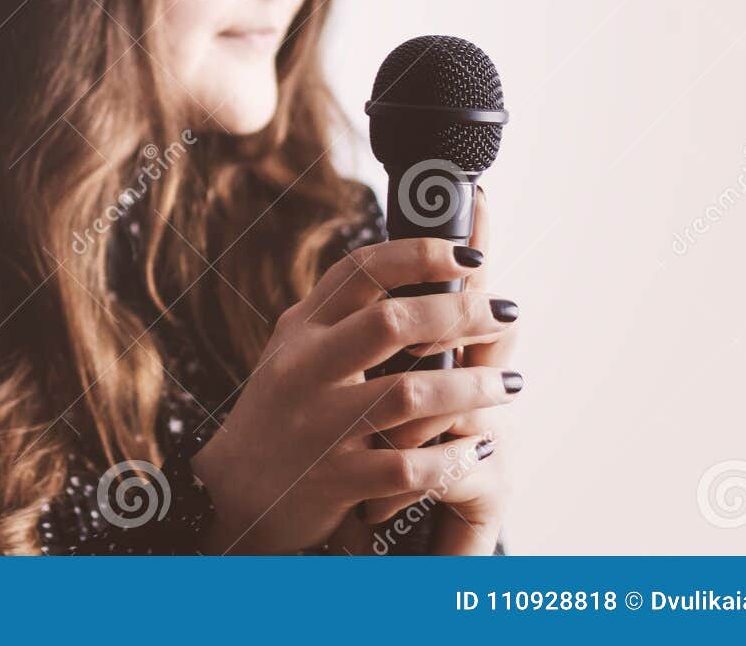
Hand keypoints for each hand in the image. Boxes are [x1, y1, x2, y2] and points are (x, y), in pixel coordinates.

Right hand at [190, 226, 520, 554]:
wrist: (236, 491)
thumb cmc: (284, 410)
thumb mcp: (298, 350)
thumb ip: (344, 314)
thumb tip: (418, 267)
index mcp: (301, 328)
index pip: (360, 270)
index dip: (419, 254)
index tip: (470, 255)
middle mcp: (305, 368)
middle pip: (391, 321)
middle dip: (460, 313)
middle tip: (506, 312)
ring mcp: (319, 424)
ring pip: (409, 394)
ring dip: (472, 387)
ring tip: (510, 384)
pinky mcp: (335, 478)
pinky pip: (408, 466)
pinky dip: (452, 455)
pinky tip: (479, 447)